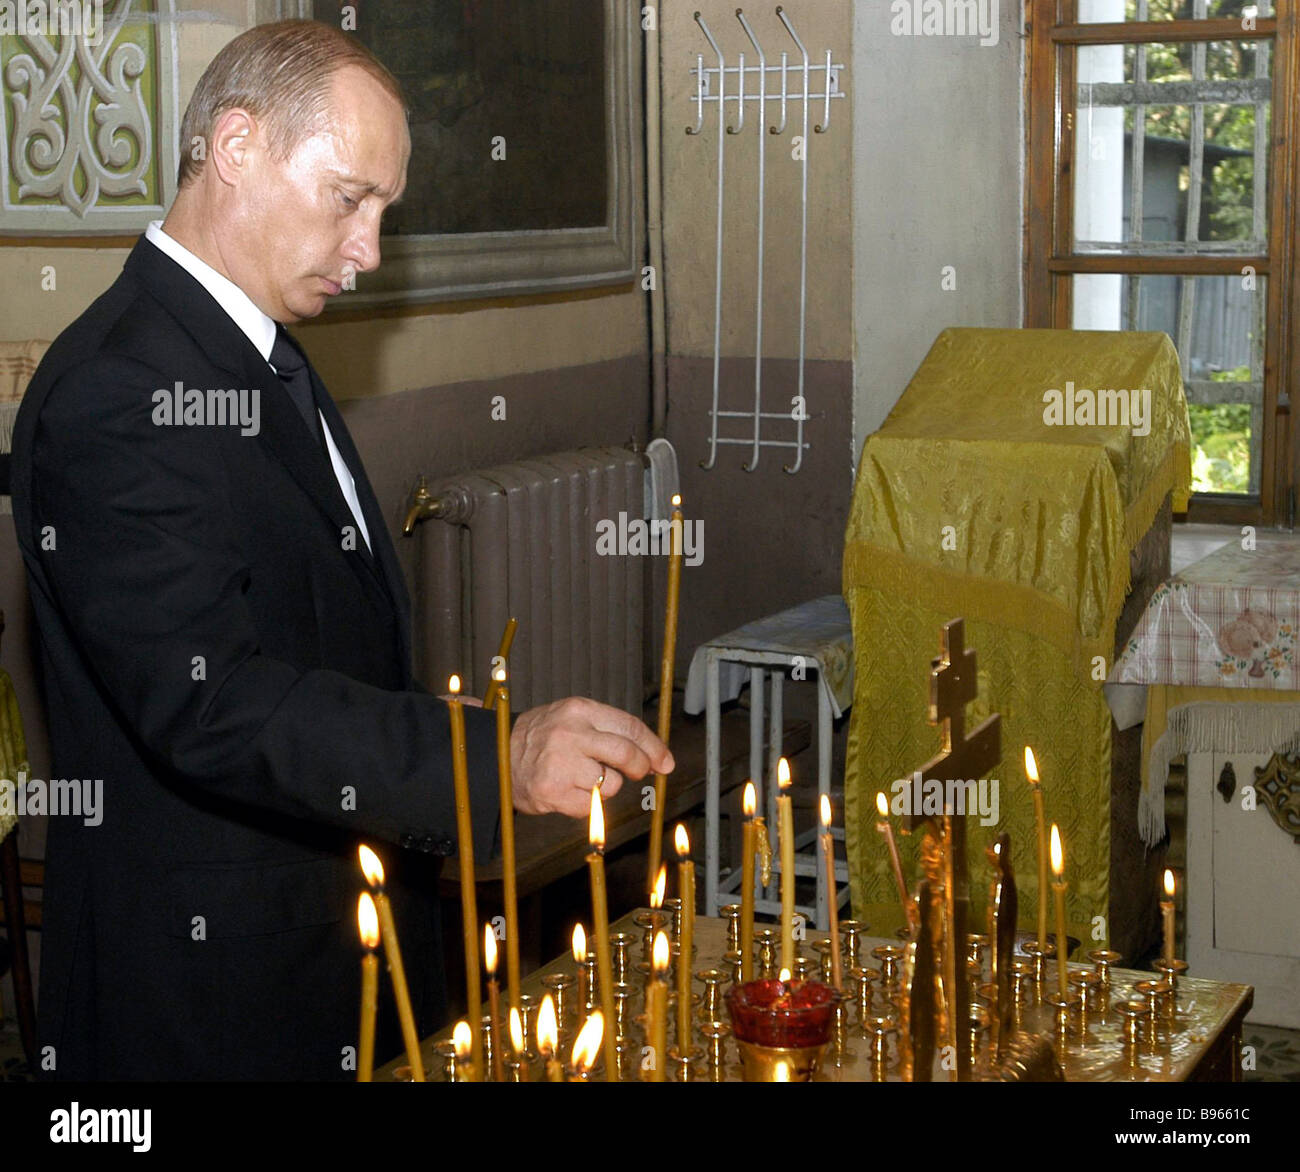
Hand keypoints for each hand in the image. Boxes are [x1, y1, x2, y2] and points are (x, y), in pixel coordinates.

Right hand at [510, 696, 674, 817]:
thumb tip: (652, 755)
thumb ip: (608, 731)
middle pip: (626, 754)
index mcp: (580, 710)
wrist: (497, 754)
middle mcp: (571, 734)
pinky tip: (569, 790)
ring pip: (611, 784)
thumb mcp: (572, 717)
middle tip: (640, 773)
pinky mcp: (553, 791)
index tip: (665, 761)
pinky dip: (587, 804)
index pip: (629, 727)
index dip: (653, 746)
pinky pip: (590, 805)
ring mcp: (561, 763)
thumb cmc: (542, 737)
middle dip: (641, 767)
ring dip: (607, 787)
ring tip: (584, 777)